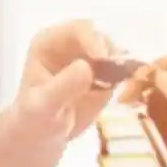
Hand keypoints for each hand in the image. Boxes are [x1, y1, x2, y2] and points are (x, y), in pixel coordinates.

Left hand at [13, 19, 117, 140]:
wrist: (43, 136)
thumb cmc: (35, 118)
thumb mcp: (44, 107)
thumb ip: (62, 87)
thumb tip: (86, 67)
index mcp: (49, 41)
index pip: (76, 30)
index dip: (92, 39)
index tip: (103, 58)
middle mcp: (72, 43)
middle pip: (100, 36)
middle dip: (112, 52)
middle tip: (119, 73)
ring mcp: (91, 57)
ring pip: (116, 51)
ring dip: (124, 65)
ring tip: (123, 84)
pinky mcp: (107, 74)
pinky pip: (124, 69)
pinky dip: (130, 77)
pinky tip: (129, 90)